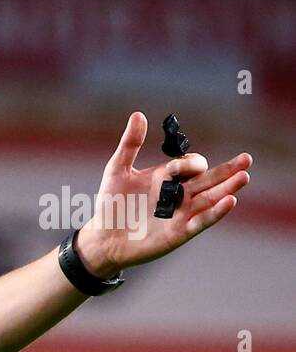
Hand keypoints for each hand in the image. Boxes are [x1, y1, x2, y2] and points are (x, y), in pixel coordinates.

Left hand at [73, 112, 251, 278]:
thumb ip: (130, 144)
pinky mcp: (180, 232)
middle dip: (228, 169)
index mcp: (168, 177)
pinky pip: (203, 220)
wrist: (104, 236)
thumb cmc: (111, 203)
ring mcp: (182, 213)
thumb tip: (138, 114)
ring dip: (228, 188)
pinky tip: (230, 201)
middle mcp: (180, 194)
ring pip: (212, 198)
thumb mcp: (117, 169)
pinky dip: (216, 211)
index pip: (191, 165)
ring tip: (244, 176)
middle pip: (210, 179)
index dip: (188, 164)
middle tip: (247, 158)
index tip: (173, 170)